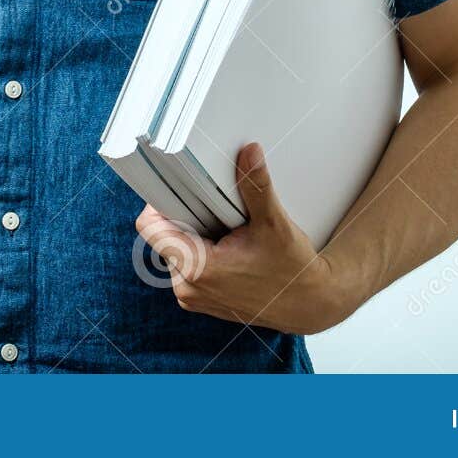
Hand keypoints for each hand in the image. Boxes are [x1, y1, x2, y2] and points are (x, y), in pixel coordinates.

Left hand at [134, 142, 351, 335]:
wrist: (308, 305)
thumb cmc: (291, 269)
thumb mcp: (273, 223)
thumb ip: (255, 186)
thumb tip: (249, 152)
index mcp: (195, 268)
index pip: (149, 226)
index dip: (160, 200)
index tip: (180, 186)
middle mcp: (186, 287)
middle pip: (163, 234)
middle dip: (185, 216)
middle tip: (216, 208)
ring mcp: (191, 296)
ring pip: (175, 247)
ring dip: (194, 233)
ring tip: (227, 230)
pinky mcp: (199, 298)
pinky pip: (186, 264)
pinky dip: (202, 250)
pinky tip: (228, 246)